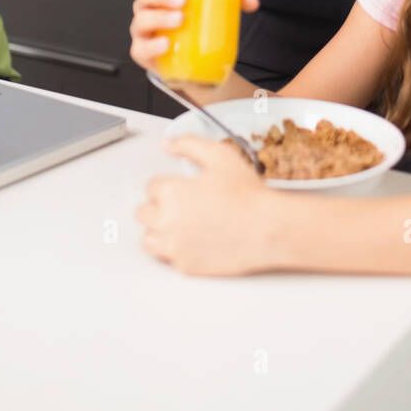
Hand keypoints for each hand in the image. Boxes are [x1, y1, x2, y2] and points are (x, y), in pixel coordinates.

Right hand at [129, 0, 258, 72]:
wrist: (195, 59)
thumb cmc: (199, 21)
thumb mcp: (221, 2)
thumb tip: (252, 0)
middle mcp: (149, 5)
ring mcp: (144, 29)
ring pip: (143, 19)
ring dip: (160, 18)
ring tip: (180, 19)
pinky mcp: (144, 51)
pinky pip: (142, 48)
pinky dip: (152, 46)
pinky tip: (165, 44)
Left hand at [135, 134, 278, 274]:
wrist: (267, 228)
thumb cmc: (247, 194)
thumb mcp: (220, 156)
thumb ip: (188, 145)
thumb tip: (167, 144)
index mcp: (170, 192)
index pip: (151, 186)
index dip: (167, 184)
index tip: (181, 188)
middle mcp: (166, 220)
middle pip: (143, 212)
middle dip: (158, 206)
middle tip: (180, 205)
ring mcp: (174, 246)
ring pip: (148, 237)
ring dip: (159, 229)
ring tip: (180, 224)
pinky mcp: (185, 265)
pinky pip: (167, 257)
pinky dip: (174, 250)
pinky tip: (191, 241)